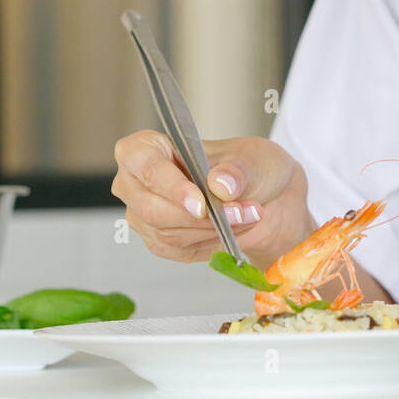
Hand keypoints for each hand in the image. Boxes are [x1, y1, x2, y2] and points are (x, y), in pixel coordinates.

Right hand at [111, 131, 310, 267]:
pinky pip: (180, 250)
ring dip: (213, 230)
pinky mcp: (159, 241)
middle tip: (238, 211)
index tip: (201, 204)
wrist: (261, 195)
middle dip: (201, 217)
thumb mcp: (253, 158)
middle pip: (153, 209)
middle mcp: (136, 183)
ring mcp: (143, 215)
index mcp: (147, 148)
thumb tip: (219, 184)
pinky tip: (234, 230)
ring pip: (168, 233)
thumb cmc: (246, 166)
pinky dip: (212, 243)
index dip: (171, 187)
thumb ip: (236, 170)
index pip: (146, 166)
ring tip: (247, 216)